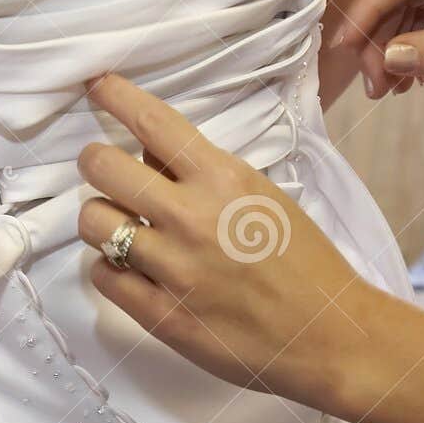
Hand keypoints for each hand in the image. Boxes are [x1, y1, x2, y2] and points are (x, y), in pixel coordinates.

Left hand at [78, 75, 376, 414]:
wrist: (329, 336)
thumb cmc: (305, 264)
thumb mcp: (264, 197)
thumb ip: (206, 174)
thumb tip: (150, 151)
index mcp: (224, 179)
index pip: (153, 122)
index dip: (115, 97)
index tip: (96, 86)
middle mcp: (191, 218)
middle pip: (103, 167)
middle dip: (95, 162)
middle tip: (103, 170)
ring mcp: (173, 269)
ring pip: (94, 222)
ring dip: (102, 219)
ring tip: (123, 228)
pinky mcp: (162, 316)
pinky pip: (104, 276)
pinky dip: (111, 268)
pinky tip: (132, 270)